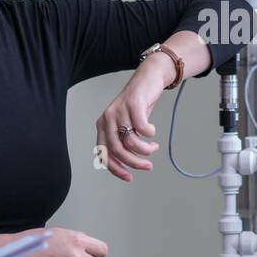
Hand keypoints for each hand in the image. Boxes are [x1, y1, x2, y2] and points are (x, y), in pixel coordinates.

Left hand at [95, 54, 171, 180]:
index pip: (104, 154)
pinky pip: (142, 128)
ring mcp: (119, 110)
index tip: (129, 177)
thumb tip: (128, 163)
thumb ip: (124, 142)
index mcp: (103, 126)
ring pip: (130, 141)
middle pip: (118, 150)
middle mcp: (107, 119)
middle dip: (134, 162)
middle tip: (148, 166)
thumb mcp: (127, 125)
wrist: (148, 78)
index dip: (116, 169)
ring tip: (154, 147)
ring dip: (145, 150)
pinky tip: (153, 132)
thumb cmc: (138, 105)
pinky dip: (150, 134)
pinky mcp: (133, 104)